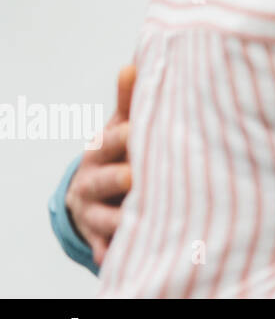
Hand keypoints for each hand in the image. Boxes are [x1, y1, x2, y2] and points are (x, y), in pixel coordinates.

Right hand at [66, 64, 135, 264]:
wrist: (91, 192)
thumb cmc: (121, 149)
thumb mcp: (123, 124)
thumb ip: (132, 99)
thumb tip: (135, 60)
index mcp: (103, 148)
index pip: (114, 140)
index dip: (126, 136)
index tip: (138, 131)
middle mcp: (93, 179)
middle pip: (105, 180)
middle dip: (118, 178)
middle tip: (134, 176)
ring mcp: (93, 210)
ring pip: (105, 217)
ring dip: (118, 219)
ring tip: (133, 220)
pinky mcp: (98, 236)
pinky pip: (103, 247)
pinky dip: (108, 252)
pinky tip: (113, 258)